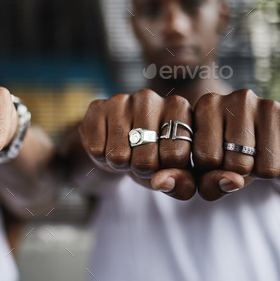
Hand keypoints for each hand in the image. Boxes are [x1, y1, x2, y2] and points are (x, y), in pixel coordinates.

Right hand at [78, 89, 196, 199]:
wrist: (123, 142)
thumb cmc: (156, 155)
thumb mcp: (176, 171)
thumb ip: (183, 183)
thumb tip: (161, 181)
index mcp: (178, 106)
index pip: (175, 156)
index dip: (166, 170)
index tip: (163, 161)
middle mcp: (149, 97)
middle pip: (146, 159)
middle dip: (142, 169)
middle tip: (141, 158)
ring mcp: (120, 100)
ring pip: (118, 156)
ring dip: (121, 164)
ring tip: (125, 151)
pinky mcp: (96, 108)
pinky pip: (96, 150)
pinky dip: (101, 157)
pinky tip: (108, 144)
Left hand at [192, 89, 279, 199]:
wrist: (268, 141)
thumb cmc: (228, 156)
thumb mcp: (208, 173)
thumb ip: (207, 185)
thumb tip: (233, 181)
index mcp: (207, 105)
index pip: (206, 158)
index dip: (212, 170)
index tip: (216, 156)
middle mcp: (238, 97)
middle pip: (237, 164)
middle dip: (239, 171)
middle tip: (241, 155)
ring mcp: (269, 104)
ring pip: (267, 168)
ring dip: (262, 171)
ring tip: (258, 152)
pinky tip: (278, 149)